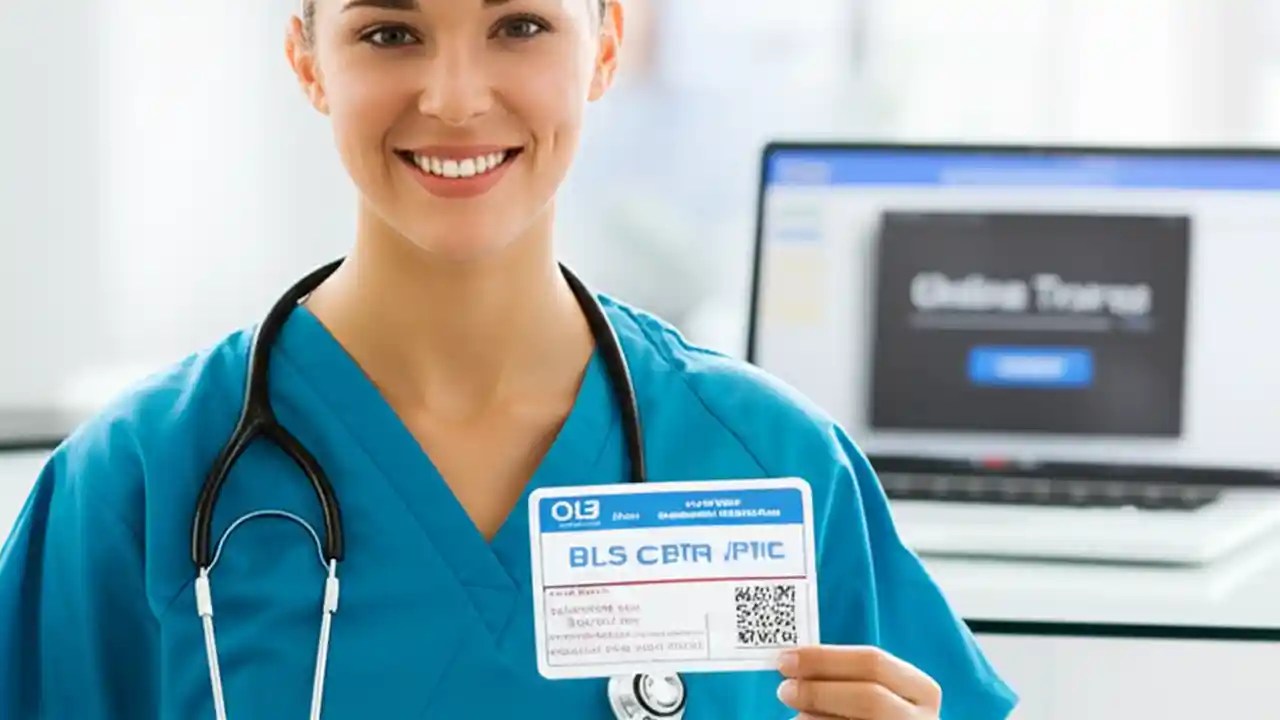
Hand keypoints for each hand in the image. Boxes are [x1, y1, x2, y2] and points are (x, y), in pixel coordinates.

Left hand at [775, 645, 941, 718]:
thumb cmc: (875, 711)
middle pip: (868, 698)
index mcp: (921, 690)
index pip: (873, 662)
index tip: (786, 659)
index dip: (825, 659)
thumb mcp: (875, 689)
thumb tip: (795, 663)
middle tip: (784, 689)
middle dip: (820, 691)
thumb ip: (845, 675)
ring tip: (796, 716)